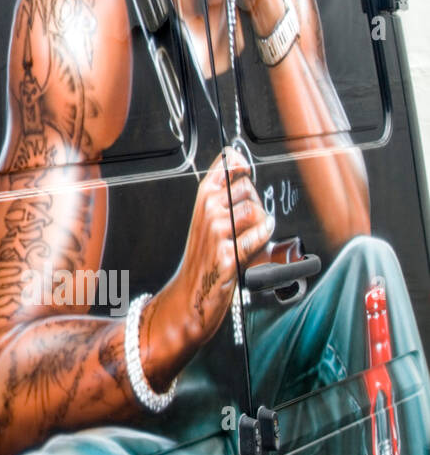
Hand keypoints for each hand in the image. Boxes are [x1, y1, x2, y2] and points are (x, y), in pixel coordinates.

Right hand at [154, 147, 274, 356]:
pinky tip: (264, 237)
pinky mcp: (228, 256)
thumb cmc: (202, 259)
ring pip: (253, 210)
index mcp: (202, 201)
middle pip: (245, 188)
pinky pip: (256, 237)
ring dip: (263, 222)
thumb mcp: (207, 221)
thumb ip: (222, 193)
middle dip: (256, 200)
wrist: (190, 295)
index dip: (239, 163)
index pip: (223, 168)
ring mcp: (217, 234)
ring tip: (258, 233)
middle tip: (253, 217)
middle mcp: (208, 213)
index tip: (245, 166)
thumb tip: (236, 159)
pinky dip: (264, 236)